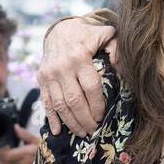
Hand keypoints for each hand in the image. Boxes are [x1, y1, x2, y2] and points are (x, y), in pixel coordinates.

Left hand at [0, 125, 41, 163]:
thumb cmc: (53, 153)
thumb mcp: (41, 141)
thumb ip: (26, 135)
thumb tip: (15, 127)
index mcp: (27, 156)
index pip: (5, 154)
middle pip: (3, 160)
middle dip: (0, 152)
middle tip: (4, 144)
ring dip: (4, 157)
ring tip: (9, 149)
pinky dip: (10, 162)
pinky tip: (15, 157)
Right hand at [39, 18, 117, 135]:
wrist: (60, 30)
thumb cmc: (88, 36)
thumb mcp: (106, 35)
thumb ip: (116, 48)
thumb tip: (121, 66)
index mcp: (80, 57)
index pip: (90, 87)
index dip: (97, 105)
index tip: (103, 117)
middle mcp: (62, 67)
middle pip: (74, 100)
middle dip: (85, 118)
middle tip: (94, 130)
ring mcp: (49, 75)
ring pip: (59, 104)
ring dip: (71, 122)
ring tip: (82, 133)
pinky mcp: (41, 79)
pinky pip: (45, 101)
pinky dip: (51, 117)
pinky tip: (57, 131)